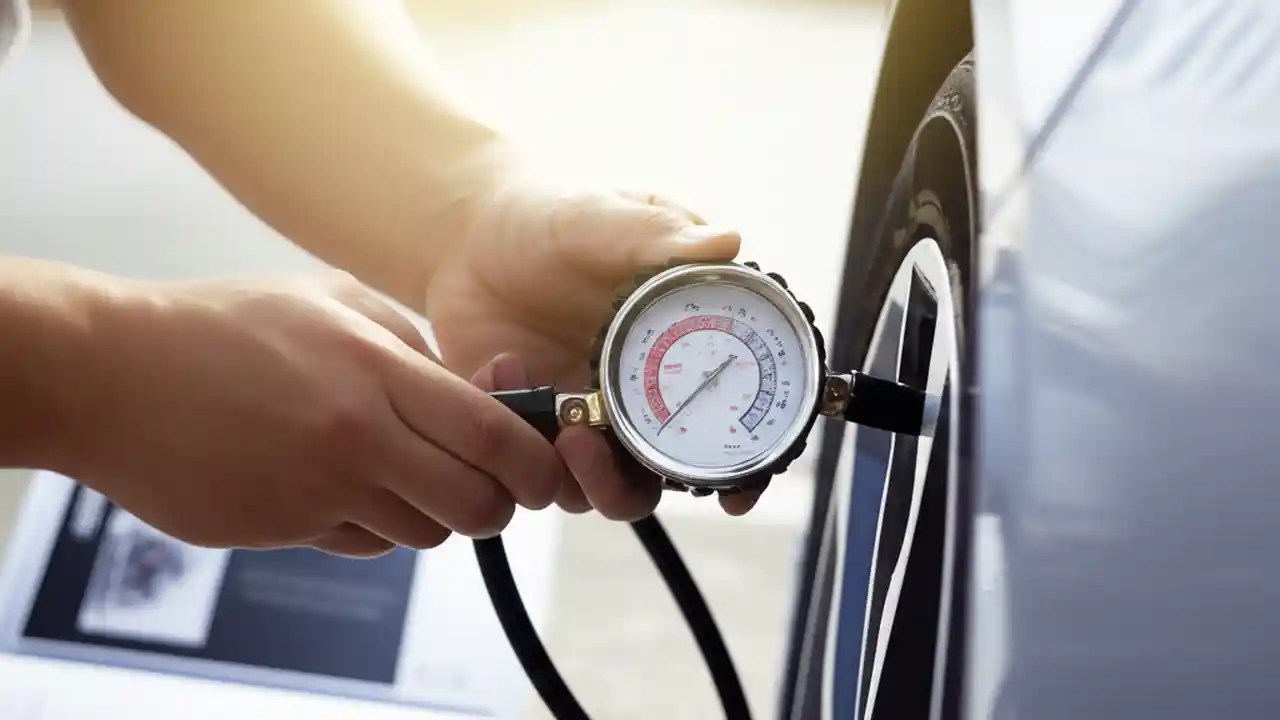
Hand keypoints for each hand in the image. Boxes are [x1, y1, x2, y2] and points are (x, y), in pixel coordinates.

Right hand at [71, 272, 569, 555]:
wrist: (111, 373)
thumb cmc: (223, 325)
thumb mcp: (329, 300)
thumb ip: (410, 342)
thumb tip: (475, 388)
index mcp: (376, 370)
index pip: (494, 436)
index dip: (534, 462)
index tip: (541, 466)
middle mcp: (356, 437)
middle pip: (475, 504)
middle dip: (498, 503)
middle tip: (486, 484)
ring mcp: (318, 491)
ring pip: (424, 534)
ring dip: (431, 512)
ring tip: (398, 471)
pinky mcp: (283, 529)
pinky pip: (363, 545)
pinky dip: (372, 525)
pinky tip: (337, 485)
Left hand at [426, 169, 763, 516]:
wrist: (473, 234)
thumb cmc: (556, 219)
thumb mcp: (607, 219)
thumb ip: (659, 233)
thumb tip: (728, 241)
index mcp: (686, 353)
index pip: (734, 429)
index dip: (746, 471)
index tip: (734, 496)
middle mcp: (645, 401)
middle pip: (663, 481)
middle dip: (630, 483)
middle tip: (589, 441)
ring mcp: (590, 423)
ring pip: (601, 490)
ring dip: (581, 476)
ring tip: (556, 425)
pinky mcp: (533, 431)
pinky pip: (532, 467)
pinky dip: (516, 437)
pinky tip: (502, 365)